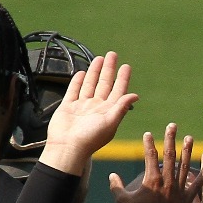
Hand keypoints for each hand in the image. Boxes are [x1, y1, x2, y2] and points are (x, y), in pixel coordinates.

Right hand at [38, 51, 137, 174]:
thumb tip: (135, 96)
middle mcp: (96, 107)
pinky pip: (74, 90)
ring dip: (95, 72)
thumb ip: (121, 107)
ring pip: (90, 84)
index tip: (126, 66)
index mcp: (108, 111)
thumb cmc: (90, 138)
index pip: (118, 91)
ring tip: (99, 58)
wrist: (67, 147)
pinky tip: (81, 72)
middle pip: (104, 84)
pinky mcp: (68, 107)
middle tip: (112, 54)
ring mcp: (82, 107)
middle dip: (109, 69)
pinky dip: (77, 81)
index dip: (122, 78)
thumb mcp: (110, 122)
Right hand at [111, 123, 199, 202]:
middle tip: (173, 126)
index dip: (148, 143)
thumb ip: (116, 186)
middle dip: (171, 138)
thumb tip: (112, 175)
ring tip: (189, 138)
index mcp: (152, 179)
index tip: (148, 134)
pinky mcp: (187, 200)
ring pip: (184, 165)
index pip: (150, 155)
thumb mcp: (122, 202)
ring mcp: (179, 190)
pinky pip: (197, 185)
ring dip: (187, 150)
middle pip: (169, 155)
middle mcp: (167, 181)